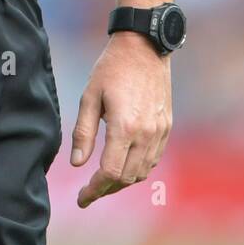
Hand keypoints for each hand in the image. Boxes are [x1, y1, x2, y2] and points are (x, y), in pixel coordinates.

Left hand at [70, 32, 172, 207]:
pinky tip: (123, 164)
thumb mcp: (89, 96)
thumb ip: (83, 132)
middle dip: (106, 189)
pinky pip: (153, 159)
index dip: (95, 190)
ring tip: (103, 181)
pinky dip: (137, 168)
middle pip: (127, 178)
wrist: (144, 46)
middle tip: (88, 192)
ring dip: (122, 181)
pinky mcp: (166, 126)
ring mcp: (159, 132)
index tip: (81, 198)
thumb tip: (77, 164)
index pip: (110, 173)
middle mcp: (146, 134)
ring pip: (142, 171)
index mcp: (124, 127)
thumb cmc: (111, 68)